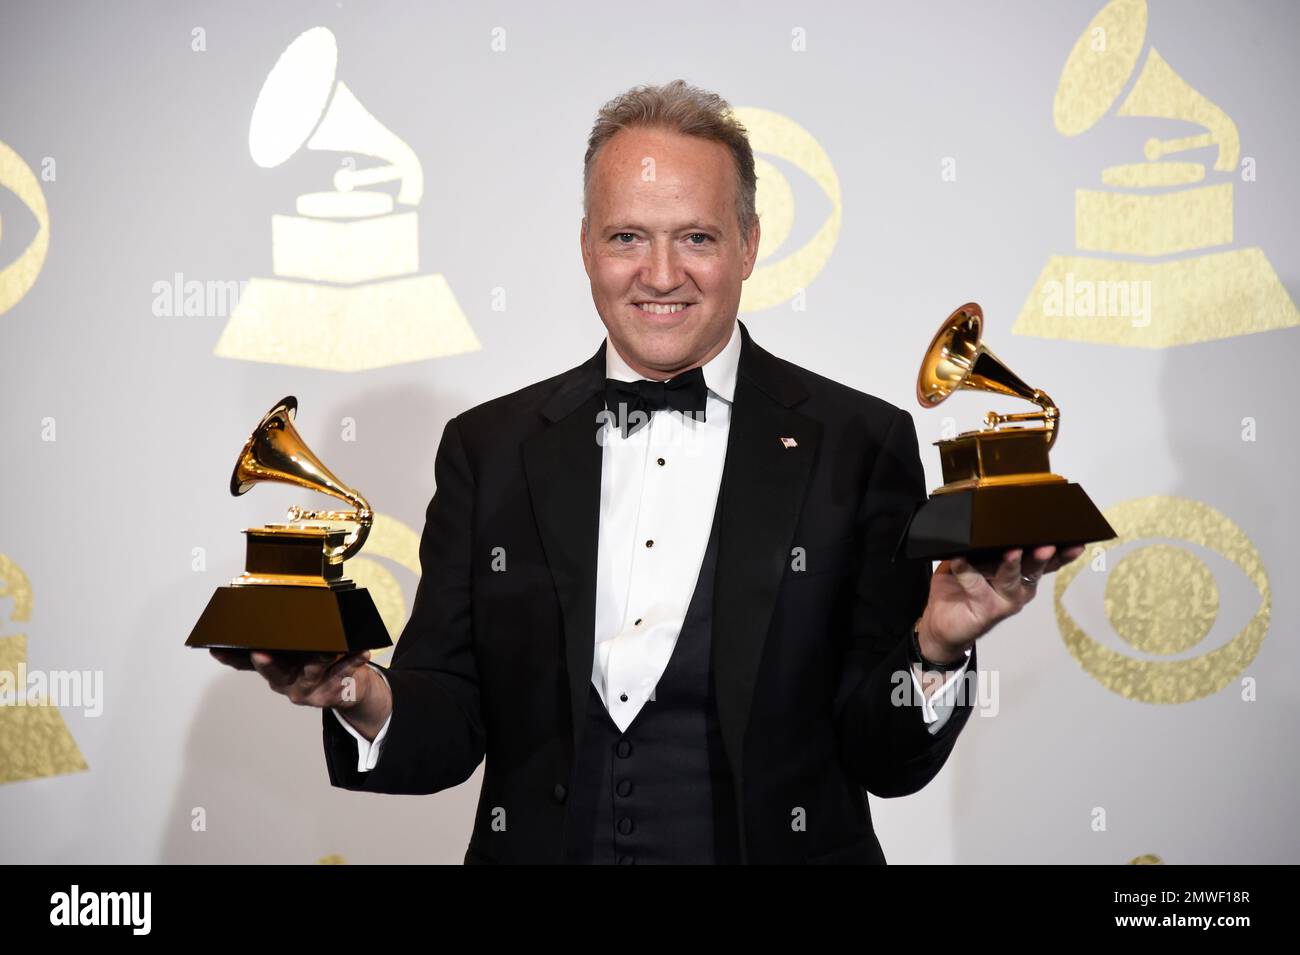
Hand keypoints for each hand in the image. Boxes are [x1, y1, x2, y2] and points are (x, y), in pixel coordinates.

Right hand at [209, 648, 374, 709]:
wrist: (348, 689)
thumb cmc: (319, 662)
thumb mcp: (297, 651)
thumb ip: (284, 635)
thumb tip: (270, 599)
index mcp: (274, 668)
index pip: (245, 663)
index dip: (229, 656)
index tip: (215, 648)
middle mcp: (285, 682)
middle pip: (273, 672)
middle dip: (267, 664)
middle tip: (260, 653)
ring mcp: (307, 690)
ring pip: (311, 672)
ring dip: (319, 659)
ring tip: (328, 648)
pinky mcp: (329, 694)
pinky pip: (342, 677)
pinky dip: (352, 663)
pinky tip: (361, 652)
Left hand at [916, 544, 1085, 662]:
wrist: (941, 623)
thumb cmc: (959, 589)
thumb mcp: (975, 561)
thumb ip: (985, 546)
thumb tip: (987, 522)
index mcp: (1022, 574)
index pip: (1047, 560)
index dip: (1062, 551)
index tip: (1073, 538)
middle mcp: (1019, 588)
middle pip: (1035, 568)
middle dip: (1042, 556)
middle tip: (1047, 545)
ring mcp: (1005, 600)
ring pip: (1012, 578)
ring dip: (1012, 564)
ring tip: (1012, 552)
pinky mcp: (987, 609)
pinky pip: (976, 585)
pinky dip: (967, 570)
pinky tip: (960, 559)